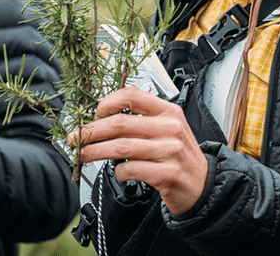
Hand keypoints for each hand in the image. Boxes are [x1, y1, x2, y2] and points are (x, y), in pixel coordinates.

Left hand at [71, 87, 207, 215]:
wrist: (204, 185)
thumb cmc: (179, 156)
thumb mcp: (168, 130)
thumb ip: (142, 122)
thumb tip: (102, 121)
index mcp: (169, 112)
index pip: (134, 95)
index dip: (109, 102)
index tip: (94, 114)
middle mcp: (171, 128)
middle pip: (121, 123)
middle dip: (91, 131)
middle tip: (76, 139)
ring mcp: (171, 151)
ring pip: (122, 147)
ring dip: (96, 151)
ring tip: (83, 155)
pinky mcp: (168, 173)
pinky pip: (132, 169)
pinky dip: (119, 172)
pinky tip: (119, 172)